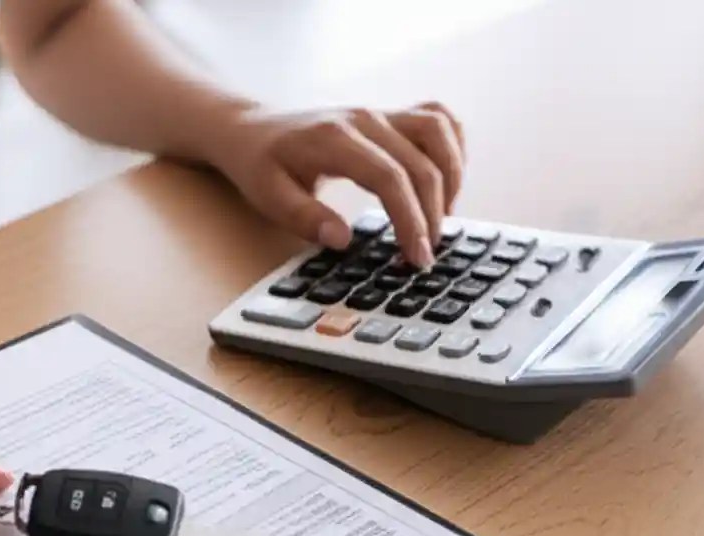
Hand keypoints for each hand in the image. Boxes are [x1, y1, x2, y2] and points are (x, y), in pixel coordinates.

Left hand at [208, 101, 466, 267]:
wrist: (251, 128)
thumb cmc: (260, 165)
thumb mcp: (268, 197)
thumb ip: (305, 218)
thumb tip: (342, 240)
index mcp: (334, 138)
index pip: (390, 177)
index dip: (410, 219)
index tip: (417, 256)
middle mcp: (365, 118)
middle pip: (420, 161)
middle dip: (433, 213)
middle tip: (427, 255)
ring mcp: (380, 112)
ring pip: (439, 129)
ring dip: (452, 175)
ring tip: (443, 218)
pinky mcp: (390, 115)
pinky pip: (438, 118)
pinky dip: (452, 148)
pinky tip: (446, 183)